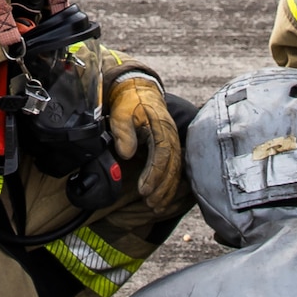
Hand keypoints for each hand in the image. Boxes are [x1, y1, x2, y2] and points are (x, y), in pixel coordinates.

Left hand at [106, 73, 183, 211]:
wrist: (138, 90)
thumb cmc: (129, 102)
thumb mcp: (121, 112)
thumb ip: (123, 131)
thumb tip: (126, 153)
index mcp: (162, 127)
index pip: (162, 154)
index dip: (154, 174)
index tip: (144, 190)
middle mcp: (172, 136)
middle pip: (172, 166)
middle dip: (162, 188)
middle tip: (151, 204)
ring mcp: (173, 142)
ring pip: (175, 171)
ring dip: (167, 190)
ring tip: (156, 207)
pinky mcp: (170, 147)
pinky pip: (174, 169)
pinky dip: (169, 185)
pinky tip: (162, 199)